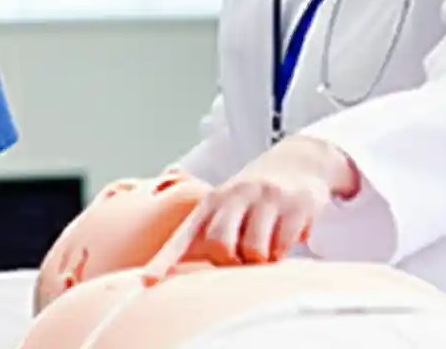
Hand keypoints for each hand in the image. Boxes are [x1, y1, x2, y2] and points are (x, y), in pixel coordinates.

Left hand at [140, 136, 357, 283]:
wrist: (298, 162)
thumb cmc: (255, 199)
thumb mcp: (227, 209)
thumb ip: (210, 238)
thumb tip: (194, 284)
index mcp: (210, 203)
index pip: (182, 237)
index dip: (163, 261)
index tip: (146, 283)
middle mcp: (233, 196)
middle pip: (219, 246)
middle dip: (232, 261)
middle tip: (245, 255)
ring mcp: (264, 198)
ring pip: (254, 251)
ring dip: (262, 259)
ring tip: (269, 244)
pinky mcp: (294, 204)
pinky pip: (283, 246)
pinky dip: (284, 251)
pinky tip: (287, 234)